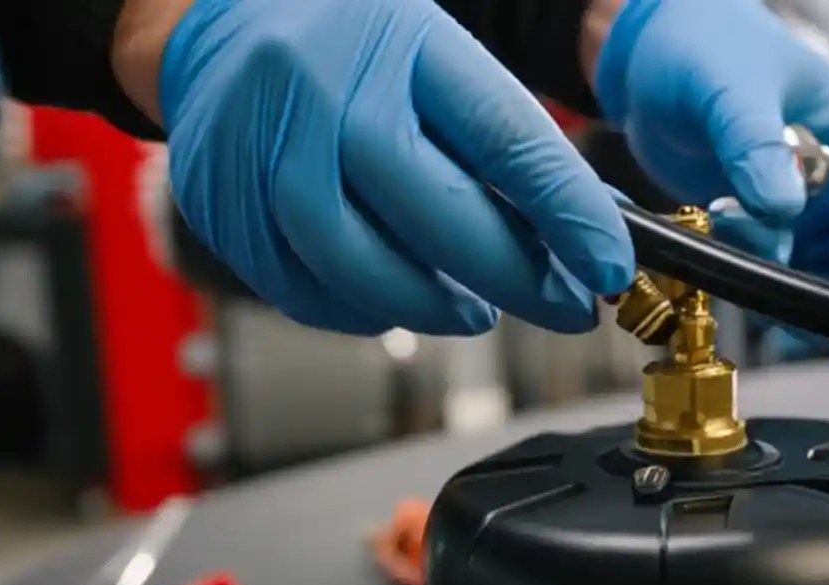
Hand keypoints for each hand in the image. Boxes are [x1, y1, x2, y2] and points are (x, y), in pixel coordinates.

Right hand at [124, 0, 633, 335]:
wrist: (217, 25)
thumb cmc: (350, 44)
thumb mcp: (437, 59)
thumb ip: (509, 139)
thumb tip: (594, 227)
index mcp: (401, 39)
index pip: (505, 137)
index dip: (568, 213)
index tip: (610, 265)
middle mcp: (325, 88)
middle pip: (437, 214)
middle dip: (518, 278)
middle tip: (565, 306)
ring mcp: (262, 148)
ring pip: (364, 268)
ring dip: (438, 307)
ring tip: (475, 310)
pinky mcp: (221, 204)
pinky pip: (305, 291)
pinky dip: (365, 311)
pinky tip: (396, 300)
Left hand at [593, 0, 828, 346]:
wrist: (653, 67)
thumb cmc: (712, 48)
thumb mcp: (733, 86)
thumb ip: (756, 142)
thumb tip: (782, 209)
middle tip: (783, 264)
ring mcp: (814, 227)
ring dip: (790, 293)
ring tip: (730, 229)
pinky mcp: (771, 246)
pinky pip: (782, 292)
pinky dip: (757, 288)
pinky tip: (717, 238)